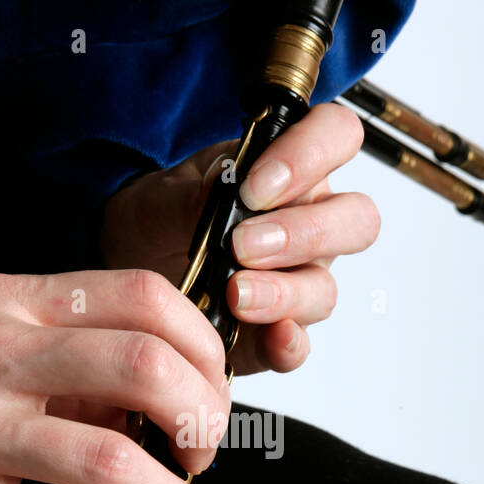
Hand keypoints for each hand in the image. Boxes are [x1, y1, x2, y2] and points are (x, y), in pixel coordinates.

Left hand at [99, 102, 379, 374]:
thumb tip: (229, 185)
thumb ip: (195, 194)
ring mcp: (299, 283)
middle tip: (243, 245)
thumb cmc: (157, 220)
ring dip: (284, 291)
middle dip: (303, 234)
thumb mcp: (160, 197)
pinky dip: (287, 345)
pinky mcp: (276, 336)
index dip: (311, 156)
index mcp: (290, 171)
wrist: (127, 272)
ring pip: (325, 288)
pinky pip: (299, 345)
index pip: (337, 137)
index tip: (254, 187)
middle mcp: (307, 225)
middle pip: (356, 222)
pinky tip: (268, 338)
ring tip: (234, 293)